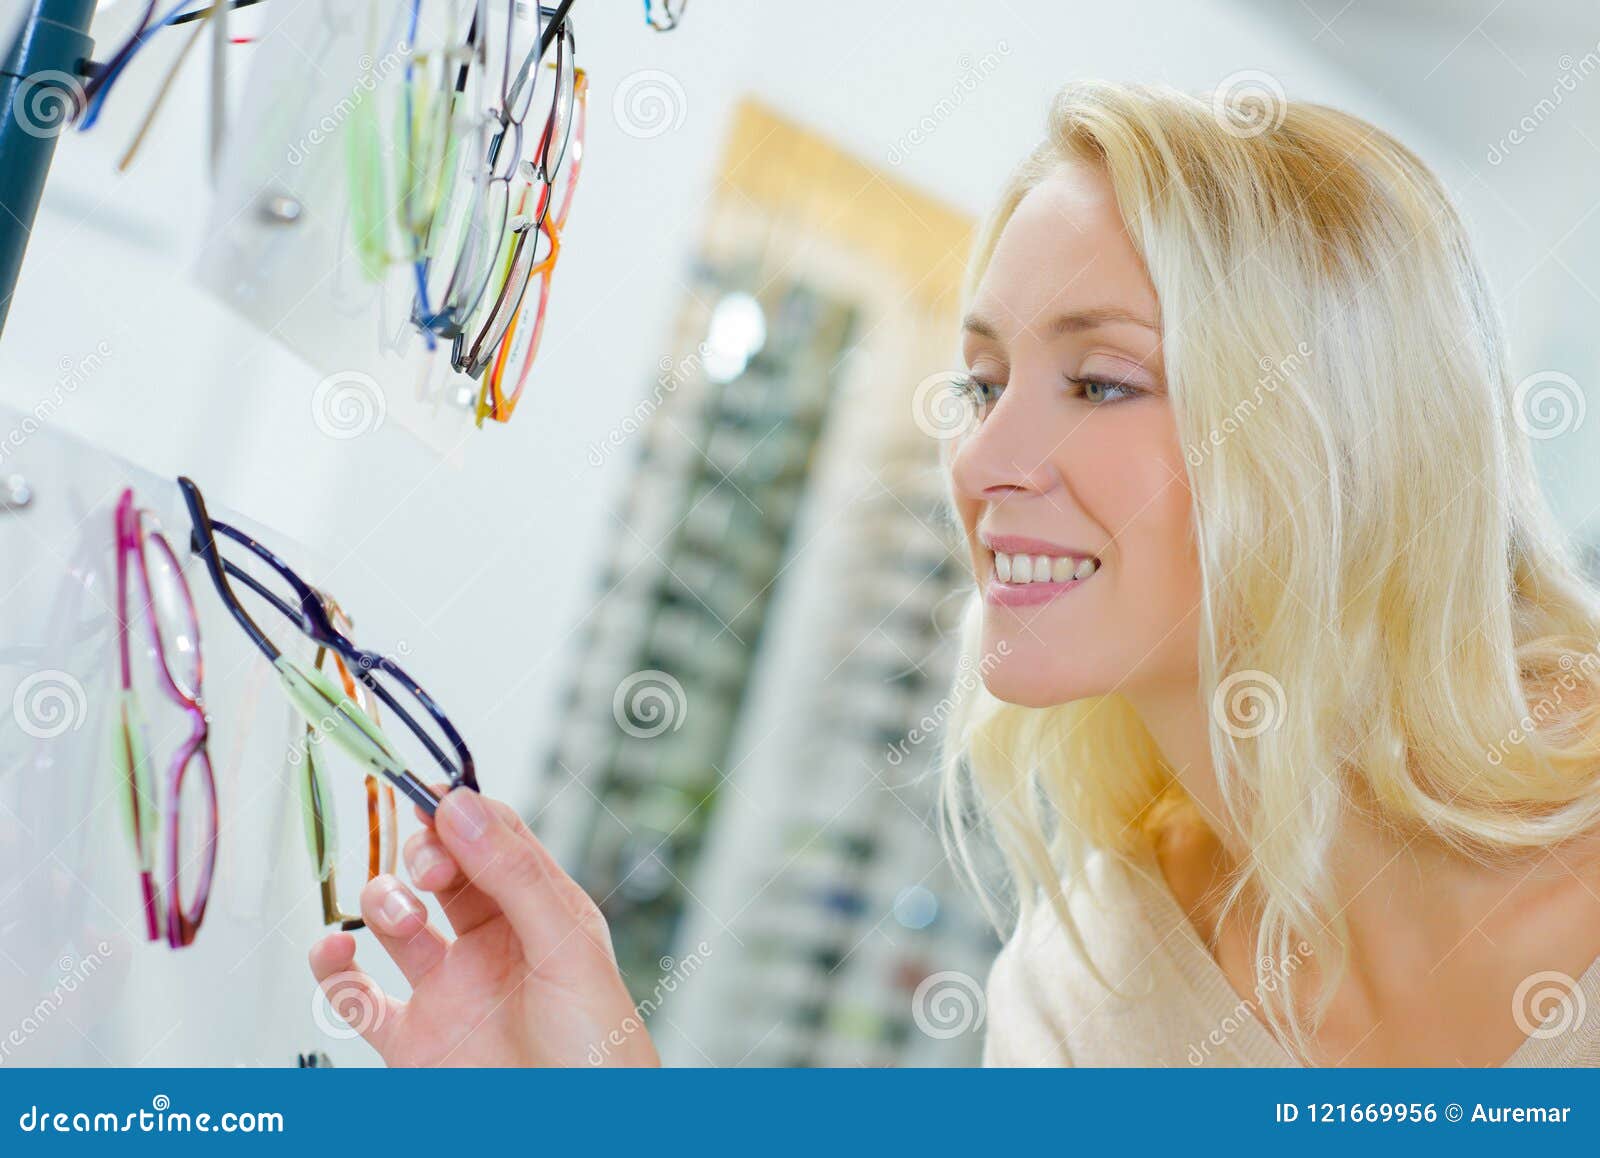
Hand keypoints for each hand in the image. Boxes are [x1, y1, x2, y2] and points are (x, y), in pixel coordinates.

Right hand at [307, 787, 658, 1066]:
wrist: (576, 1137)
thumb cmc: (599, 1056)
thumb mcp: (567, 949)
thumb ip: (513, 875)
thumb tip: (460, 804)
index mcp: (542, 912)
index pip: (495, 838)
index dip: (460, 812)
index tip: (431, 799)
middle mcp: (493, 944)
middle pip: (442, 868)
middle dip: (424, 852)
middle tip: (426, 867)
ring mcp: (450, 990)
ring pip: (394, 920)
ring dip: (383, 902)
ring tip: (402, 919)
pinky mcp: (412, 1040)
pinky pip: (355, 996)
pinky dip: (332, 969)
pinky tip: (334, 949)